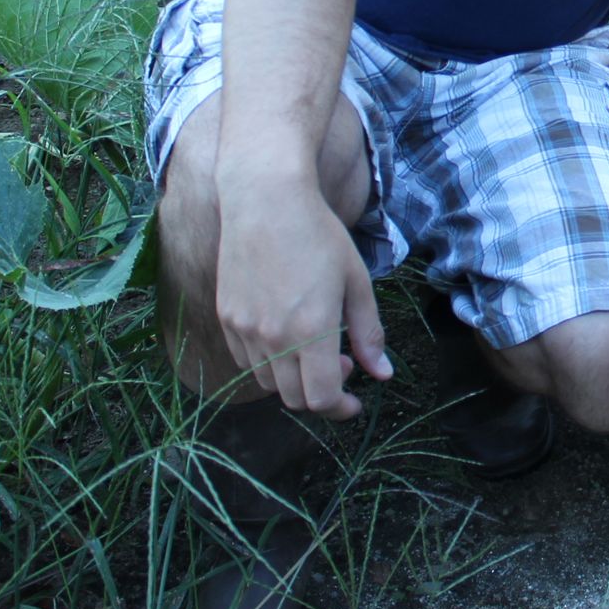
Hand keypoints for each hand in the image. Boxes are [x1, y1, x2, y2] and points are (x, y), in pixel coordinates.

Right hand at [213, 163, 390, 418]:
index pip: (320, 398)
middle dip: (321, 392)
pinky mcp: (226, 317)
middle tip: (341, 363)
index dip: (339, 408)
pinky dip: (268, 361)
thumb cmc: (319, 235)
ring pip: (268, 381)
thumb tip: (382, 374)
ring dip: (294, 377)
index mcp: (311, 331)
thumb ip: (369, 333)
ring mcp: (244, 329)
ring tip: (314, 344)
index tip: (354, 401)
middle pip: (294, 398)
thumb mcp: (356, 282)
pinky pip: (246, 360)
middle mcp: (272, 338)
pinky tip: (285, 333)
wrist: (265, 200)